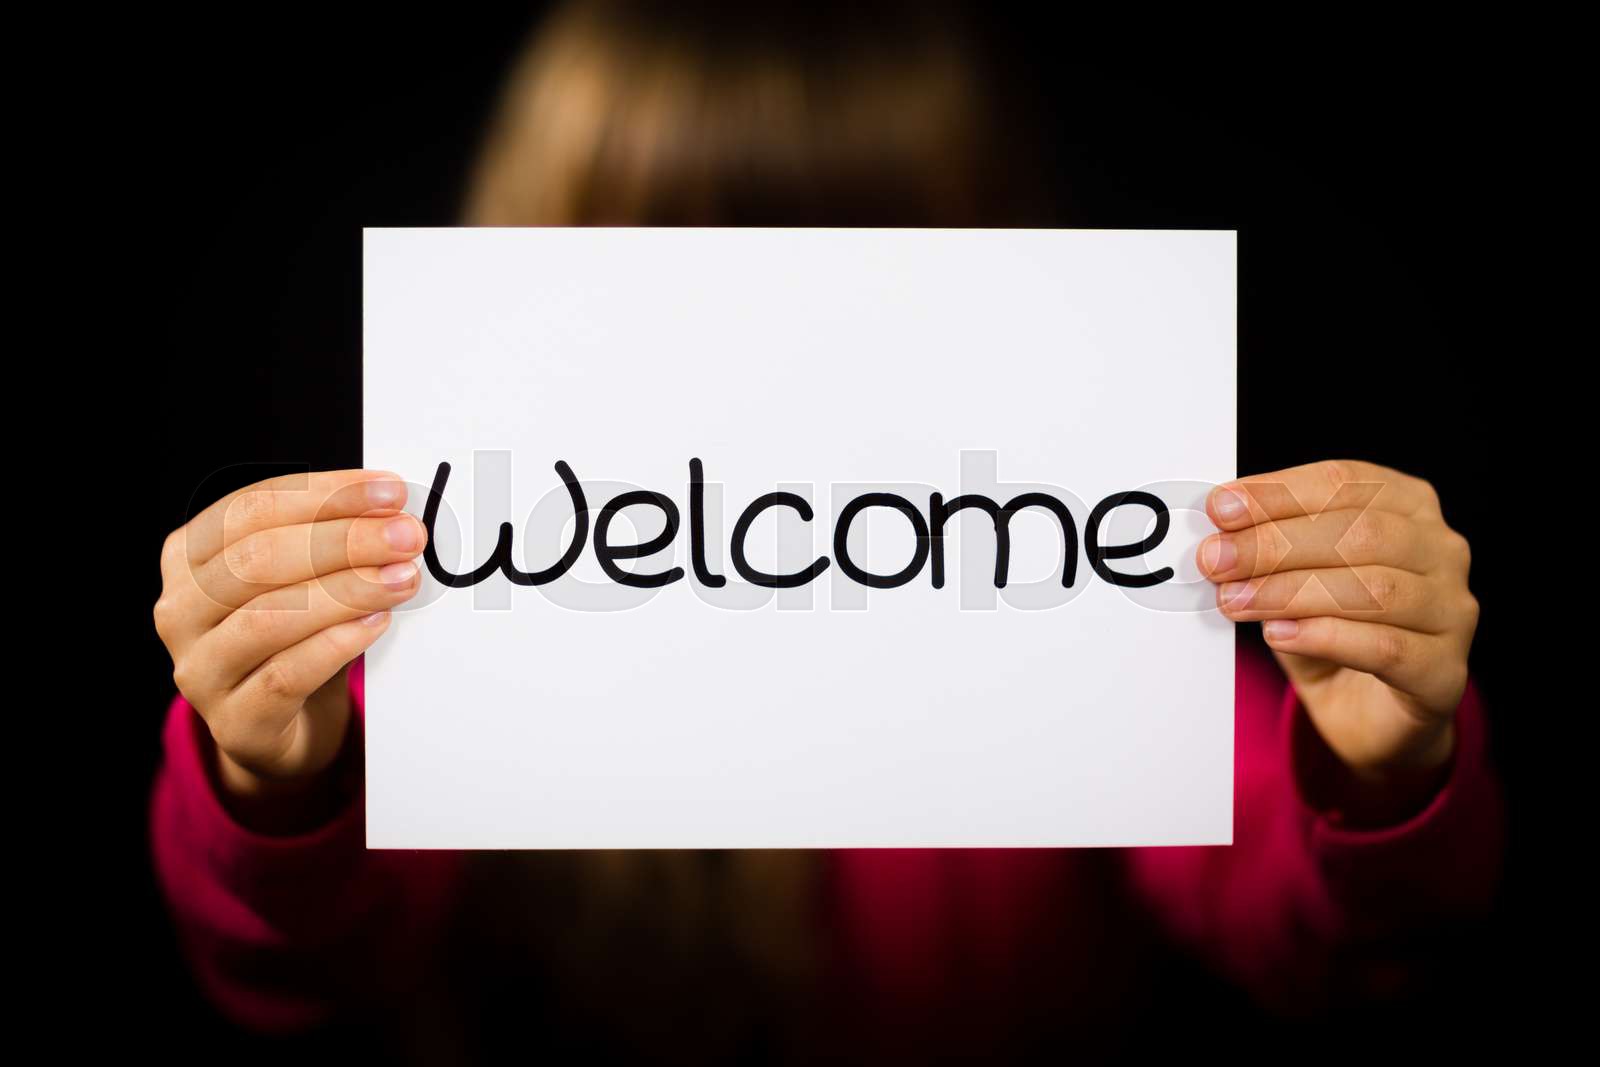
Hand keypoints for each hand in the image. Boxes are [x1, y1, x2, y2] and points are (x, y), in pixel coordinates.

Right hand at [154, 469, 424, 828]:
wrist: (277, 728)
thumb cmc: (292, 638)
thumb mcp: (300, 580)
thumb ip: (330, 541)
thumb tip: (392, 510)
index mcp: (189, 557)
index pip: (252, 508)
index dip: (325, 494)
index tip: (389, 490)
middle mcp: (180, 610)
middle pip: (259, 559)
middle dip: (344, 540)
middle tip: (406, 534)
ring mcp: (200, 670)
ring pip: (270, 618)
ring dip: (347, 590)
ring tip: (403, 577)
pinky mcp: (234, 721)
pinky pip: (287, 675)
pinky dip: (337, 643)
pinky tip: (377, 622)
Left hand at [1196, 460, 1477, 823]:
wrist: (1370, 714)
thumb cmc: (1333, 630)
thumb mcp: (1294, 576)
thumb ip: (1268, 547)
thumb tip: (1218, 531)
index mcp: (1408, 507)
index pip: (1345, 482)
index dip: (1279, 492)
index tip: (1220, 507)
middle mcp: (1442, 551)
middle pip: (1360, 532)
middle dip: (1276, 544)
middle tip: (1216, 560)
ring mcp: (1452, 611)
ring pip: (1374, 588)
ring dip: (1290, 592)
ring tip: (1235, 601)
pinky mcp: (1444, 671)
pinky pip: (1385, 647)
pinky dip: (1324, 636)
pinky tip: (1279, 635)